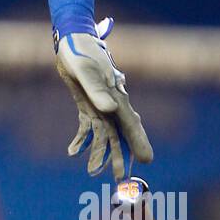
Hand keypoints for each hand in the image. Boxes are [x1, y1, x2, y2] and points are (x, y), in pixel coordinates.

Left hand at [55, 18, 152, 179]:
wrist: (72, 41)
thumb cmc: (81, 54)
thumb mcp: (86, 72)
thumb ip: (97, 91)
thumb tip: (110, 110)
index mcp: (117, 97)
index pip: (131, 124)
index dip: (139, 142)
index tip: (147, 161)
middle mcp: (112, 104)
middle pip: (119, 133)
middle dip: (120, 155)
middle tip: (120, 178)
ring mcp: (100, 105)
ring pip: (104, 134)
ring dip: (100, 152)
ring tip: (94, 172)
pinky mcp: (87, 105)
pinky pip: (87, 126)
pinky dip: (82, 139)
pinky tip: (73, 151)